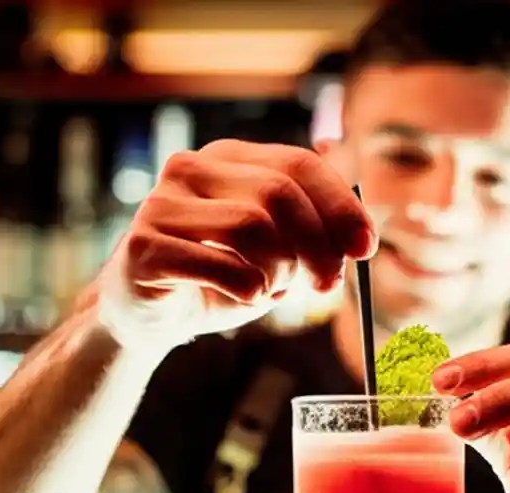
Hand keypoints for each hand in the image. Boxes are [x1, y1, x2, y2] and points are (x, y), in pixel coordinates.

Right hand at [93, 140, 374, 354]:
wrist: (150, 317)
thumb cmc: (219, 278)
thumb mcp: (276, 252)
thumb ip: (313, 236)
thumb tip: (359, 238)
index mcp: (229, 158)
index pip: (299, 164)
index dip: (340, 206)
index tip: (365, 247)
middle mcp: (192, 168)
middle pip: (279, 193)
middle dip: (317, 245)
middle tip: (327, 285)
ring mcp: (162, 203)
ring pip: (252, 227)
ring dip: (278, 270)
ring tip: (270, 289)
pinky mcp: (144, 245)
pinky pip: (219, 266)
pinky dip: (246, 291)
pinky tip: (242, 299)